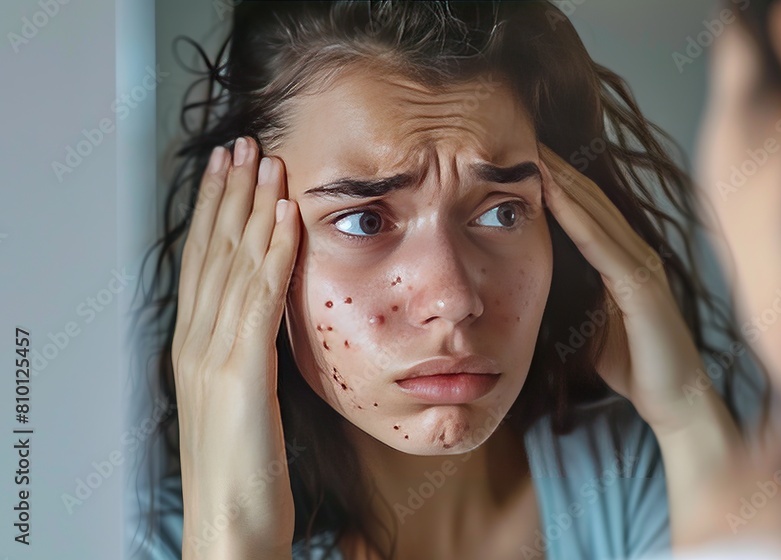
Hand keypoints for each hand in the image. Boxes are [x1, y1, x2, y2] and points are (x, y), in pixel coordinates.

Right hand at [171, 136, 299, 558]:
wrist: (229, 527)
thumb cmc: (241, 473)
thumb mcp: (239, 404)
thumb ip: (245, 358)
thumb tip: (263, 328)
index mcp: (195, 349)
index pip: (203, 266)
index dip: (215, 215)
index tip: (229, 174)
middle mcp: (197, 343)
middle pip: (212, 252)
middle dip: (229, 195)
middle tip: (244, 146)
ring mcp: (213, 354)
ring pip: (232, 263)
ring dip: (251, 207)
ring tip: (265, 162)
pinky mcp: (239, 372)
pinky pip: (259, 297)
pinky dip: (271, 251)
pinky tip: (284, 217)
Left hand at [539, 143, 744, 544]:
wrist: (675, 401)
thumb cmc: (633, 363)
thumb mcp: (593, 320)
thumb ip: (574, 293)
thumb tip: (534, 280)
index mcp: (624, 259)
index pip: (585, 209)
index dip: (555, 179)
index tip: (519, 155)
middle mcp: (637, 253)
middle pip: (591, 200)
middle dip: (556, 166)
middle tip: (520, 135)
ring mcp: (644, 267)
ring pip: (598, 214)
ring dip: (564, 181)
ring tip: (531, 152)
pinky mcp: (644, 288)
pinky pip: (605, 247)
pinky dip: (578, 219)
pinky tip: (554, 196)